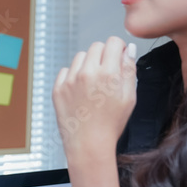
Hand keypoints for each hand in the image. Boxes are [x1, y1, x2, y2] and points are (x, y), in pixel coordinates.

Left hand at [53, 36, 136, 157]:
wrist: (88, 144)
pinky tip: (80, 90)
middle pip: (96, 46)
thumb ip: (129, 70)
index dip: (118, 48)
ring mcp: (70, 80)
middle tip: (107, 72)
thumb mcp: (129, 97)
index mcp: (108, 74)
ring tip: (93, 83)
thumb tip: (128, 49)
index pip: (112, 42)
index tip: (118, 55)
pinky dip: (73, 75)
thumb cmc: (110, 124)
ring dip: (88, 63)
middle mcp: (87, 73)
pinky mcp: (58, 88)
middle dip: (104, 54)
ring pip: (80, 56)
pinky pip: (66, 70)